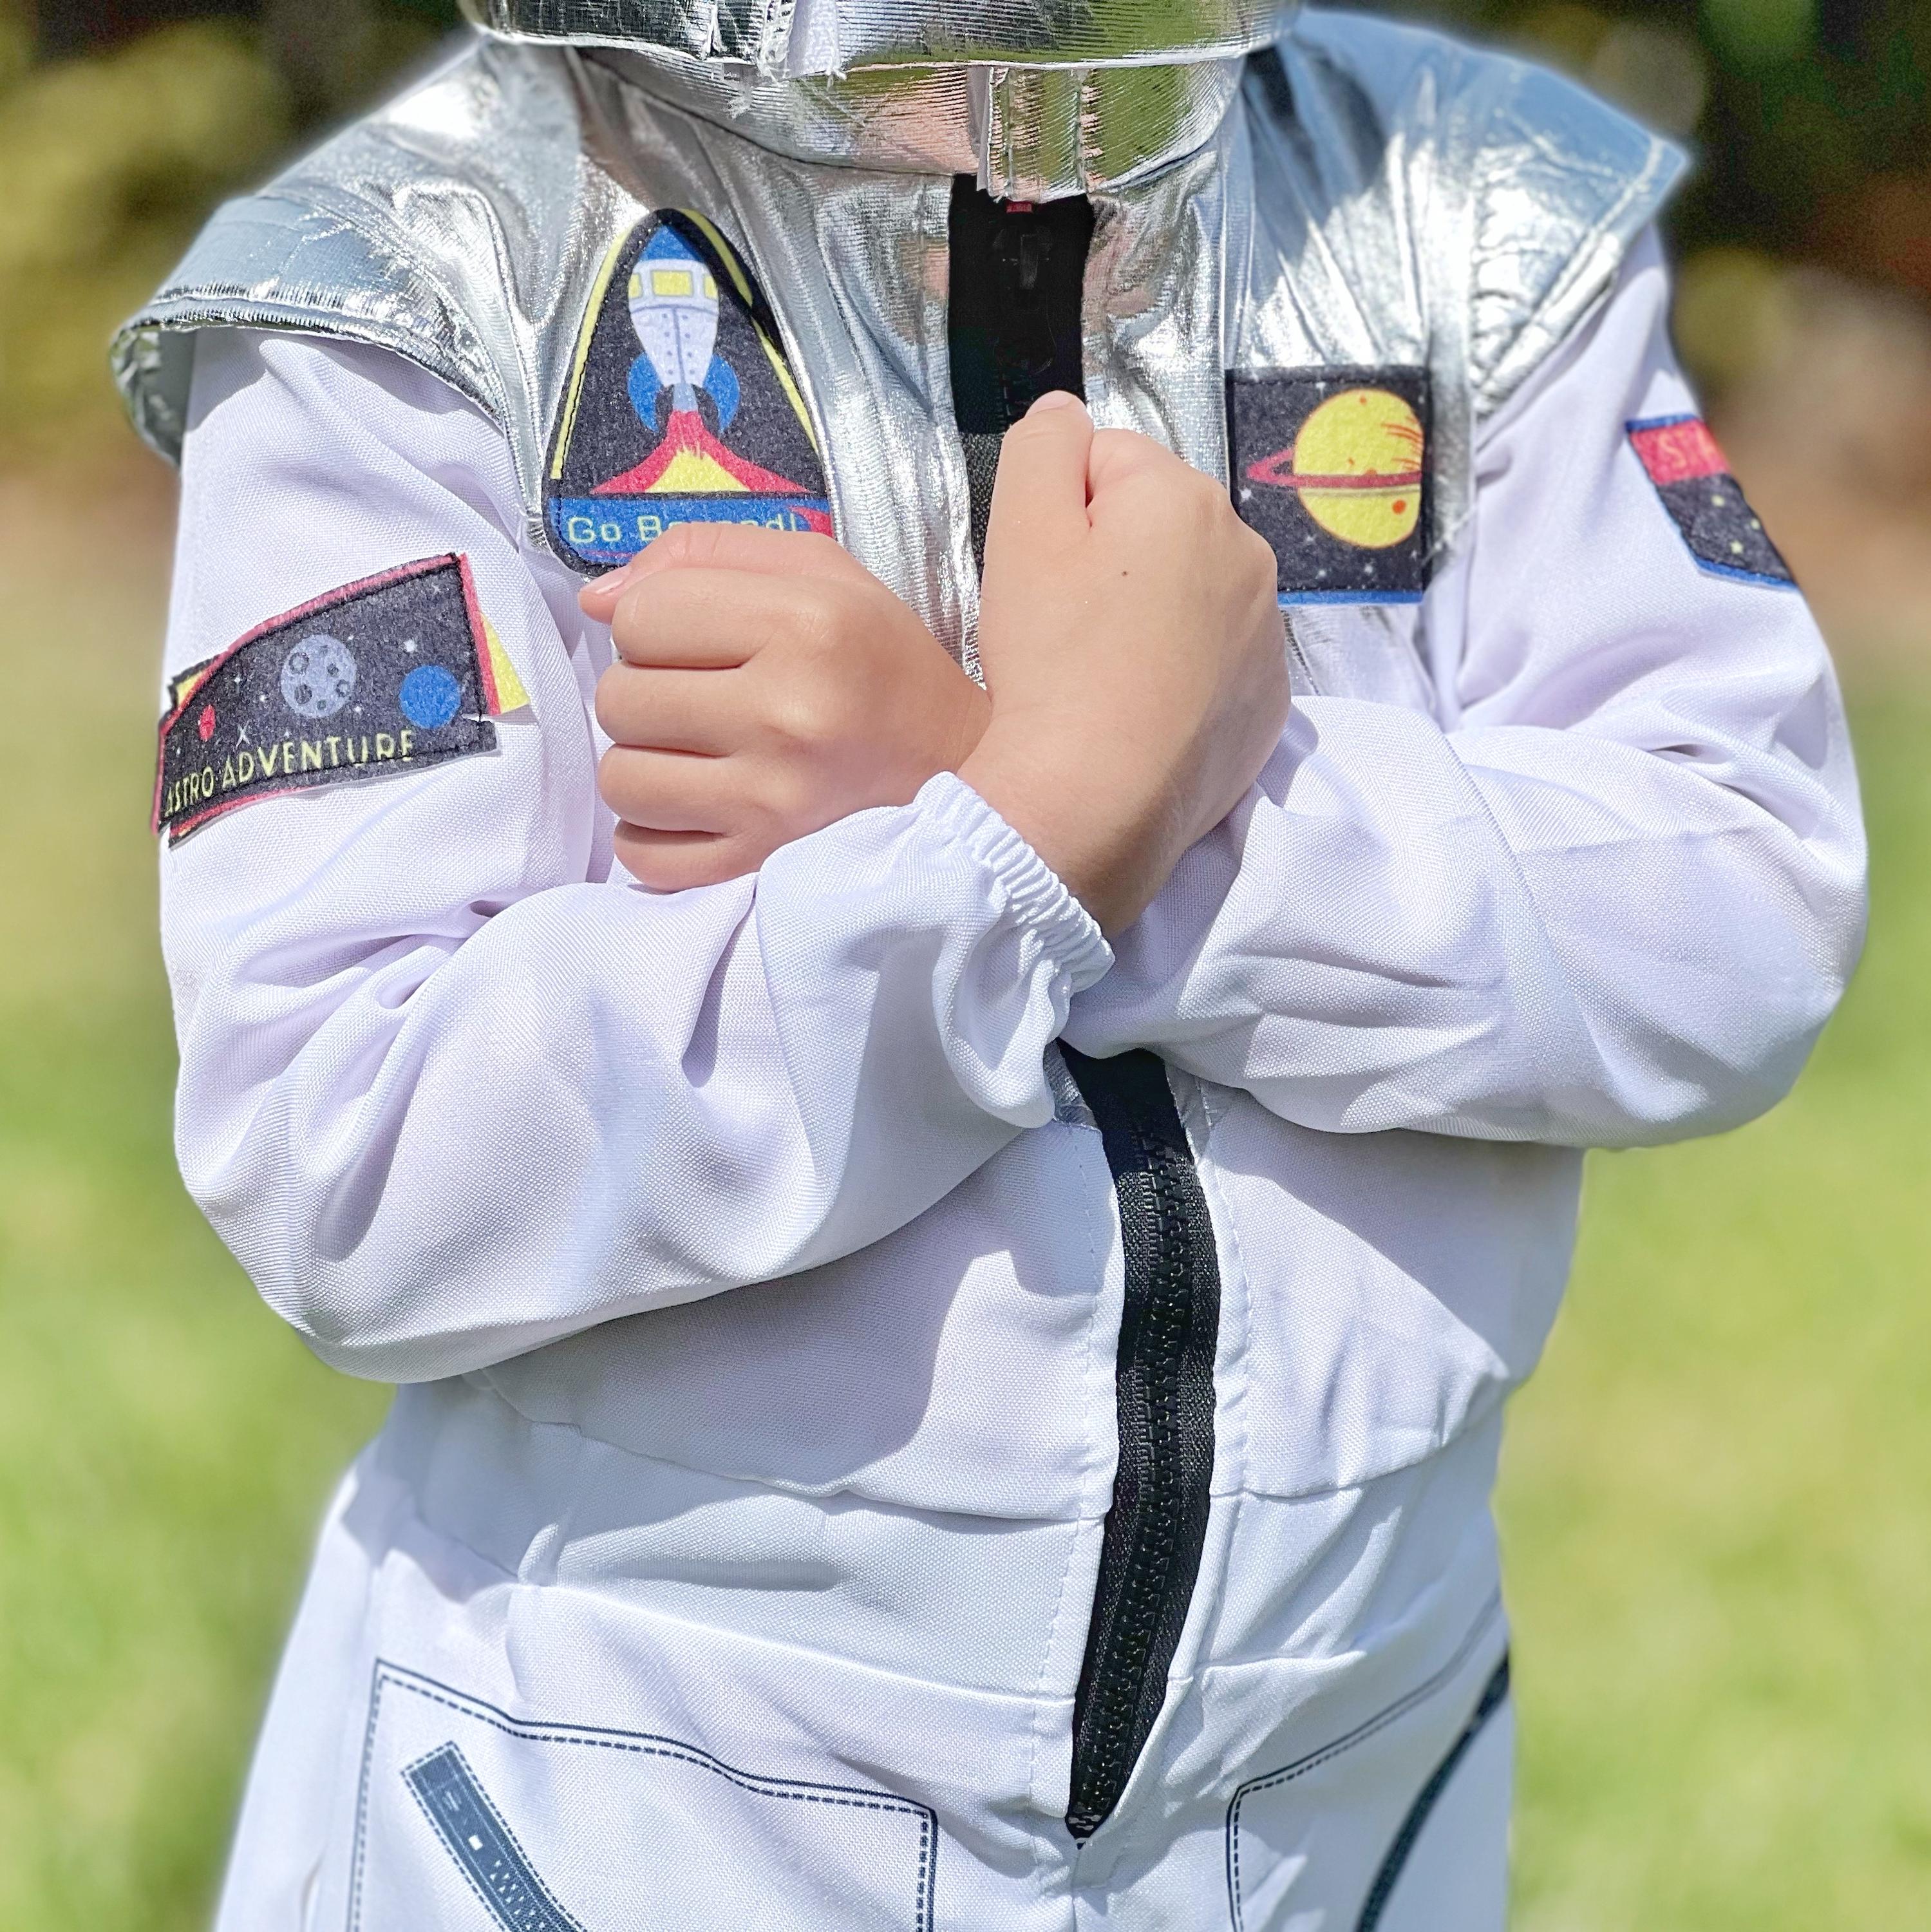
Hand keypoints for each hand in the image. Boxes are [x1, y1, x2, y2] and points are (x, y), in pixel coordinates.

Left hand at [583, 525, 990, 889]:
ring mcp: (773, 801)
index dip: (654, 623)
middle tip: (700, 698)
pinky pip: (645, 856)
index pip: (640, 618)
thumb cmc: (880, 662)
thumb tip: (598, 600)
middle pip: (620, 699)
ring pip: (622, 781)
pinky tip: (693, 807)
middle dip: (646, 692)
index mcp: (805, 624)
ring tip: (691, 754)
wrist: (960, 770)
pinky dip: (652, 833)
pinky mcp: (762, 864)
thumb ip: (706, 555)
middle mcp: (787, 714)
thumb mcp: (820, 573)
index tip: (700, 640)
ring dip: (642, 765)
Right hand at [960, 394, 1289, 933]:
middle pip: (1155, 527)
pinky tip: (1138, 712)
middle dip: (1110, 561)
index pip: (1106, 461)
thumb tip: (1065, 414)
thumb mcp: (1019, 531)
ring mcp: (1265, 631)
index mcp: (1185, 497)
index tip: (1040, 577)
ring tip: (1101, 676)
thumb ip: (1041, 446)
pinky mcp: (1268, 701)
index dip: (1057, 514)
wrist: (1097, 803)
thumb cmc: (1053, 664)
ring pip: (1188, 593)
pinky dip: (1180, 675)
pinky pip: (1215, 661)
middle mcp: (1246, 550)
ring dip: (1148, 616)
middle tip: (1064, 630)